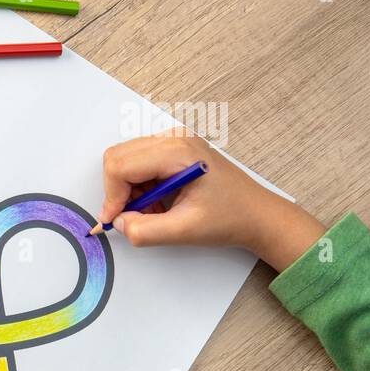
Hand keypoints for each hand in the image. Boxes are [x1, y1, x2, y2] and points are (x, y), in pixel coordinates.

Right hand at [98, 128, 325, 271]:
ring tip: (152, 211)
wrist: (258, 214)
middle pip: (118, 157)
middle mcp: (174, 139)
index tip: (116, 220)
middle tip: (134, 216)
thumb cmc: (231, 217)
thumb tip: (118, 223)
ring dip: (129, 191)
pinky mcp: (174, 149)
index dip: (112, 196)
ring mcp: (175, 141)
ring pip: (125, 160)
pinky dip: (139, 186)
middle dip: (119, 191)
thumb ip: (143, 230)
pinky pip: (139, 163)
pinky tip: (158, 202)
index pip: (119, 165)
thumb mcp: (184, 231)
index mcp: (177, 152)